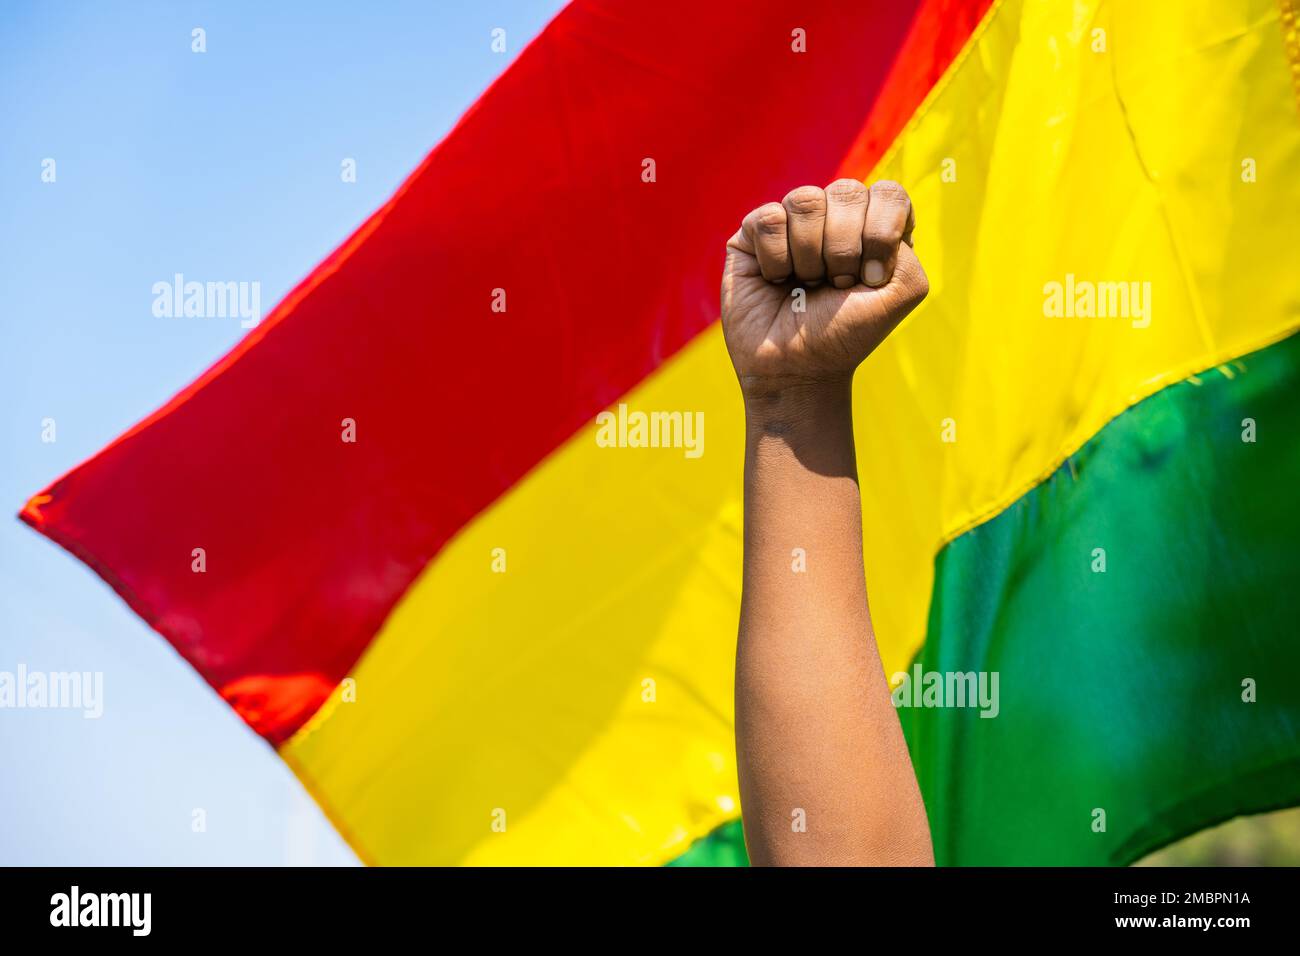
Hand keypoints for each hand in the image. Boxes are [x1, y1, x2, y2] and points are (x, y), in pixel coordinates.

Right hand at [720, 179, 927, 393]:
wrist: (795, 369)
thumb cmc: (844, 334)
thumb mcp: (901, 295)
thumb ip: (907, 248)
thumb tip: (866, 218)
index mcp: (874, 227)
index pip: (888, 193)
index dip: (882, 232)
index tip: (871, 279)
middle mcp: (835, 218)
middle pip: (847, 191)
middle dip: (845, 248)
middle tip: (837, 286)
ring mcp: (793, 222)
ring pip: (805, 200)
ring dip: (810, 256)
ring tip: (806, 285)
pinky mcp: (753, 234)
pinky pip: (768, 219)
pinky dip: (777, 259)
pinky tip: (777, 281)